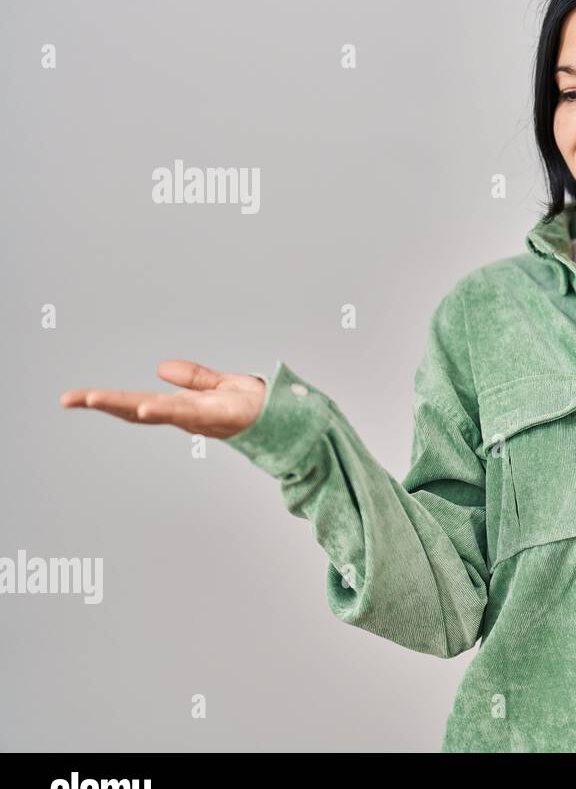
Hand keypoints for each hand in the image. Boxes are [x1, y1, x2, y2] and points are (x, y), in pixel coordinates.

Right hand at [60, 360, 266, 438]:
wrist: (293, 418)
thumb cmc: (259, 405)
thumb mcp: (221, 385)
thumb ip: (193, 378)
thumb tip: (160, 369)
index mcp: (183, 407)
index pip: (138, 403)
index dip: (107, 401)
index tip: (75, 398)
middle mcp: (188, 414)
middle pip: (139, 408)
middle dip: (104, 403)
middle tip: (69, 399)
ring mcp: (204, 416)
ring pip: (160, 410)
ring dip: (127, 406)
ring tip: (97, 399)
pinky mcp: (224, 414)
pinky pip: (192, 411)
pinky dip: (169, 409)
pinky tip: (147, 406)